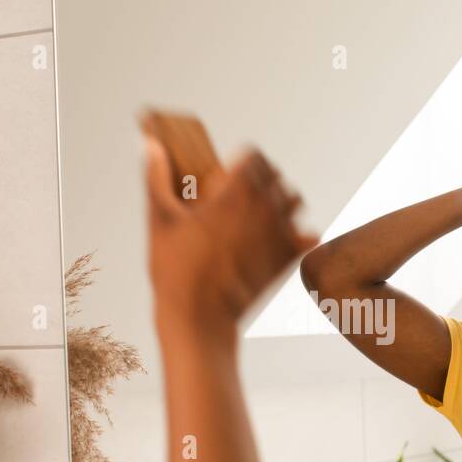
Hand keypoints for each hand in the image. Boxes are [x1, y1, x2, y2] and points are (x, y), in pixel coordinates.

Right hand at [144, 137, 317, 326]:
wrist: (199, 316)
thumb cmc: (175, 268)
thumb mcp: (160, 219)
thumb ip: (156, 176)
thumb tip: (151, 144)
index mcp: (235, 191)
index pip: (255, 155)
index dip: (243, 161)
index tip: (230, 174)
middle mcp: (264, 207)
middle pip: (277, 177)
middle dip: (262, 181)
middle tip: (243, 197)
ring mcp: (280, 233)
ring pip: (297, 202)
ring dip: (283, 204)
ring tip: (263, 217)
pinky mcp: (289, 259)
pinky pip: (310, 235)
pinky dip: (300, 235)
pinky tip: (282, 241)